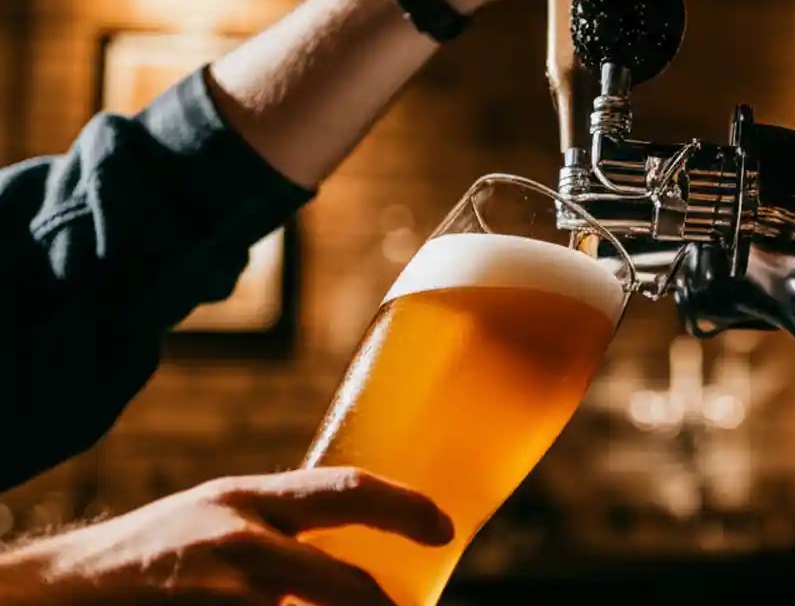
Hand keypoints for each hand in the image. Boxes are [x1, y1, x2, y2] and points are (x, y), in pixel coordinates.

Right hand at [0, 468, 452, 605]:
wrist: (62, 595)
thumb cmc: (154, 554)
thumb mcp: (219, 515)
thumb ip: (281, 524)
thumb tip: (355, 541)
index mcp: (249, 499)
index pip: (347, 488)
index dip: (405, 507)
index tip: (443, 527)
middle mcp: (241, 545)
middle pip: (347, 587)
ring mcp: (225, 600)